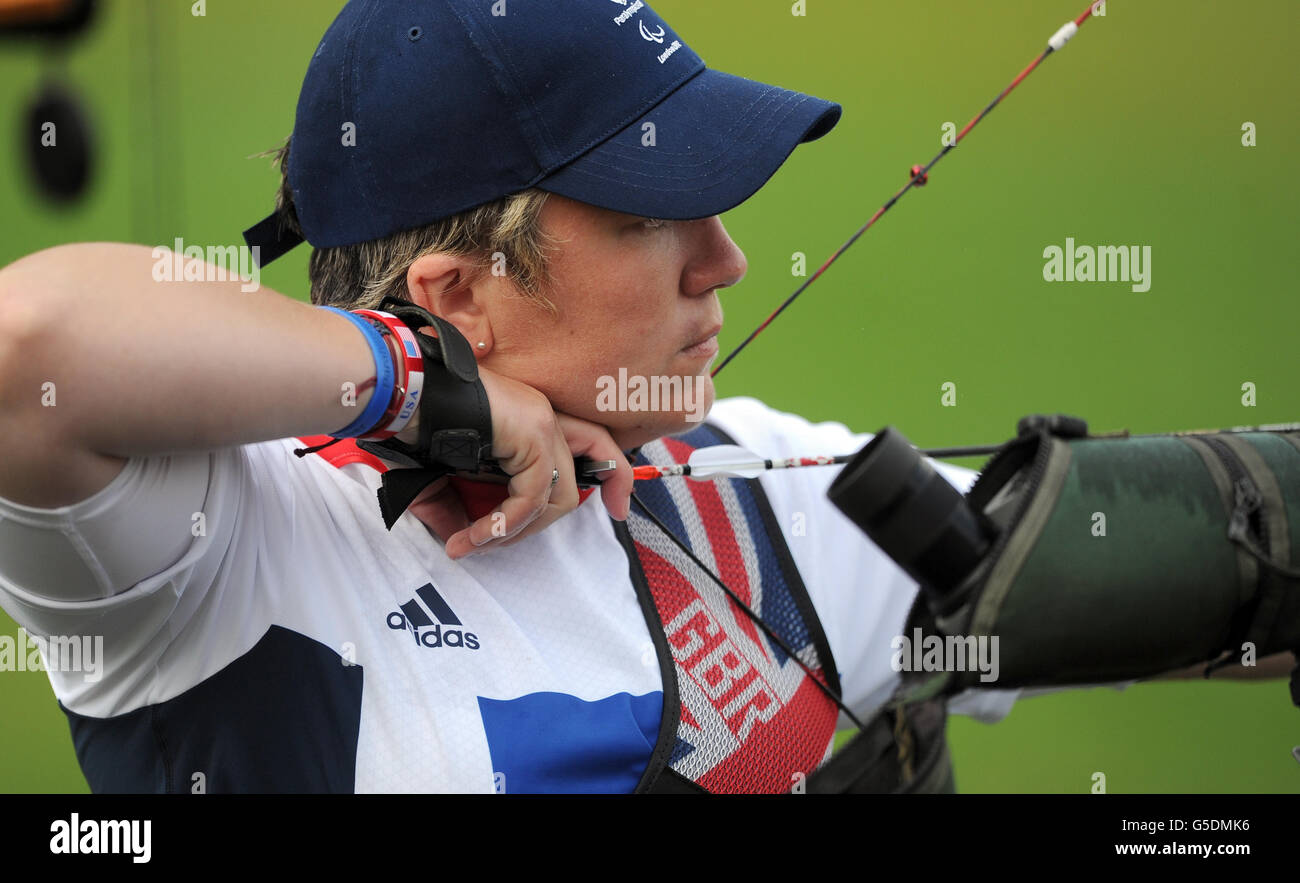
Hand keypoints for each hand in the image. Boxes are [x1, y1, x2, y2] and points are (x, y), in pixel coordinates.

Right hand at [400, 365, 632, 558]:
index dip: (614, 479)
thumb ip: (457, 510)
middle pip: (588, 469)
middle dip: (569, 511)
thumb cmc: (415, 425)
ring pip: (559, 494)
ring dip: (519, 530)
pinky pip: (533, 496)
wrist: (401, 393)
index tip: (621, 510)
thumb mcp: (439, 479)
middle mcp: (544, 418)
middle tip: (526, 538)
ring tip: (478, 542)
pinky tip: (476, 536)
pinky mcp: (533, 433)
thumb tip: (464, 542)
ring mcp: (542, 423)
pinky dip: (506, 524)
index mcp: (530, 422)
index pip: (592, 447)